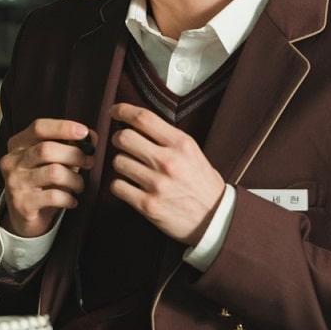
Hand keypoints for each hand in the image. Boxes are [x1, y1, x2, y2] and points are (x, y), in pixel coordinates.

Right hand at [0, 118, 92, 237]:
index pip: (39, 128)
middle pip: (47, 149)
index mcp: (18, 145)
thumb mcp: (53, 161)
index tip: (85, 132)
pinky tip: (72, 201)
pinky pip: (54, 196)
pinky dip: (69, 198)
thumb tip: (92, 136)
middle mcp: (12, 161)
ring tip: (79, 185)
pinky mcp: (21, 203)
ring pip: (54, 172)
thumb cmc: (42, 183)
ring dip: (75, 179)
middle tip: (90, 162)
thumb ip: (69, 147)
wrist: (24, 218)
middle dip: (75, 154)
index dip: (63, 127)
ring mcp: (15, 182)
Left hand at [107, 103, 225, 244]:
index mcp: (181, 144)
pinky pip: (117, 186)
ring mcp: (158, 184)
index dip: (123, 110)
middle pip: (124, 138)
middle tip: (122, 144)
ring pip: (118, 162)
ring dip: (120, 164)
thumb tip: (135, 122)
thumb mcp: (192, 152)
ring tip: (132, 169)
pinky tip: (130, 186)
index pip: (144, 118)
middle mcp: (169, 162)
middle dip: (118, 139)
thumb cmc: (201, 183)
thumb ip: (167, 137)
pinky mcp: (148, 205)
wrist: (216, 219)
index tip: (114, 111)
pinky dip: (120, 185)